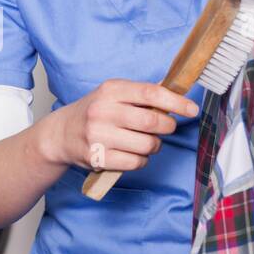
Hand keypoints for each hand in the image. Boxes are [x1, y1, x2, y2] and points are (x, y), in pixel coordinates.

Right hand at [47, 79, 199, 171]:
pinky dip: (141, 160)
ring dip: (154, 145)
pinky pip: (135, 162)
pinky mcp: (97, 157)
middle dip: (167, 126)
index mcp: (111, 90)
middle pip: (151, 121)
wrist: (61, 134)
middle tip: (166, 126)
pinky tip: (133, 153)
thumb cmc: (94, 112)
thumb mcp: (113, 94)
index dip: (175, 101)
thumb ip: (141, 94)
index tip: (192, 109)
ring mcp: (98, 136)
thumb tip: (177, 92)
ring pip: (147, 145)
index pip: (150, 93)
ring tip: (146, 141)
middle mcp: (103, 111)